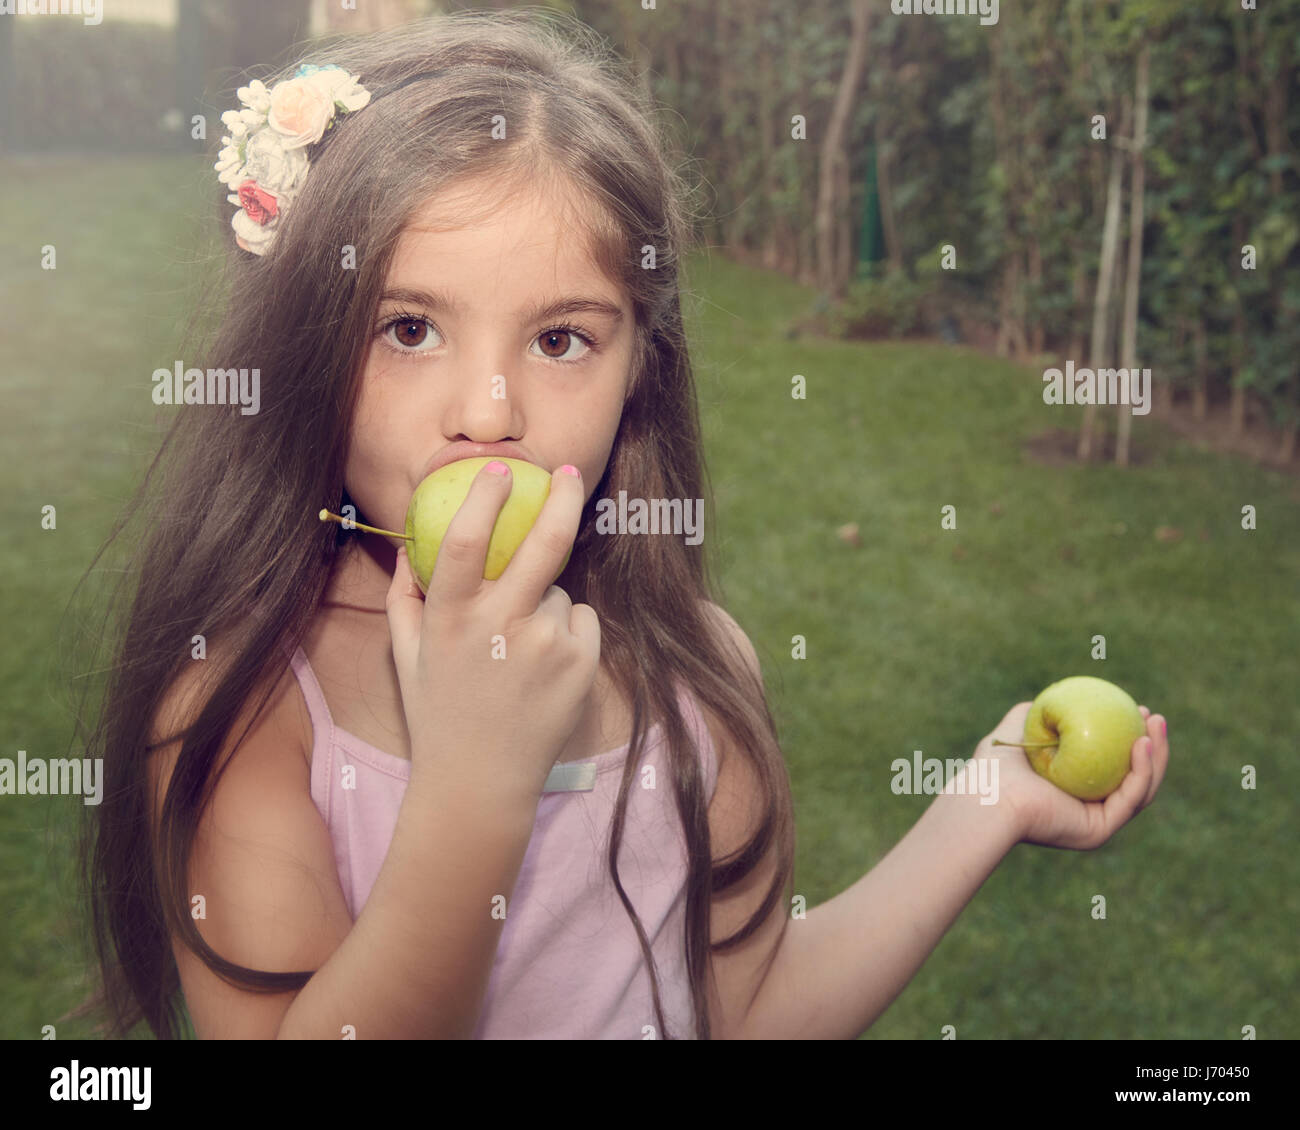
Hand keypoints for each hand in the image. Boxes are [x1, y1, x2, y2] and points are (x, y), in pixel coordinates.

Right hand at [384, 461, 599, 804]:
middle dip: (559, 497)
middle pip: (543, 544)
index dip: (485, 497)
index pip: (468, 542)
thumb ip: (404, 597)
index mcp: (451, 619)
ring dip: (547, 605)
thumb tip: (408, 547)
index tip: (500, 467)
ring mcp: (545, 647)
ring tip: (521, 653)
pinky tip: (545, 667)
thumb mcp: (407, 655)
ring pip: (561, 592)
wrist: (480, 783)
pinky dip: (570, 632)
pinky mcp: (580, 665)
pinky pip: (583, 621)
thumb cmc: (438, 712)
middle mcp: (500, 627)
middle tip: (567, 473)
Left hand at [972, 702, 1168, 850]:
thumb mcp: (1016, 730)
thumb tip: (1054, 700)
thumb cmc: (993, 767)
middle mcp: (1085, 810)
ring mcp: (1094, 823)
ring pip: (1140, 789)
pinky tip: (1142, 743)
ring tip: (1156, 723)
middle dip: (1152, 746)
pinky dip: (1142, 771)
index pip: (1110, 765)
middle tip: (1154, 716)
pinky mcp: (1098, 831)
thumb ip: (1035, 715)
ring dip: (1156, 756)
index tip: (1136, 709)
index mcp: (1071, 792)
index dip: (1128, 738)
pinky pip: (1130, 798)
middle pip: (1133, 778)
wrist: (987, 797)